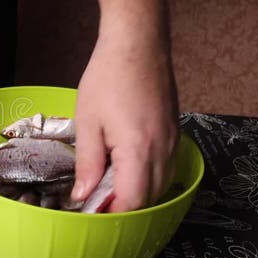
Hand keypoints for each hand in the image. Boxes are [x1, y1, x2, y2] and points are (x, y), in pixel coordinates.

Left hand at [71, 26, 178, 211]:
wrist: (137, 44)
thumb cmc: (108, 77)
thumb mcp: (87, 122)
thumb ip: (87, 163)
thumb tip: (83, 194)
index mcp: (138, 150)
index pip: (131, 201)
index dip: (111, 213)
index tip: (90, 213)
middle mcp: (162, 150)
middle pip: (149, 199)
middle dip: (124, 207)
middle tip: (95, 203)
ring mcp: (173, 142)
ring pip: (160, 185)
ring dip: (137, 194)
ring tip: (107, 187)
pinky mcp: (175, 133)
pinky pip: (165, 168)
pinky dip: (147, 177)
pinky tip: (125, 169)